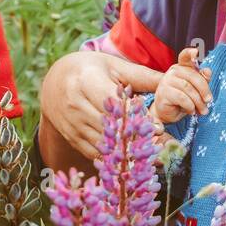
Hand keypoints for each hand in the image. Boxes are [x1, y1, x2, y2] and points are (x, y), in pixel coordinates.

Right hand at [39, 51, 162, 162]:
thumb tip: (172, 81)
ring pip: (103, 144)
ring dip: (126, 152)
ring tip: (149, 156)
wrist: (54, 81)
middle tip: (159, 146)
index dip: (137, 118)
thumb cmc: (90, 70)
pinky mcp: (72, 138)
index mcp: (87, 81)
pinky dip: (113, 158)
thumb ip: (143, 76)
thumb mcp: (114, 66)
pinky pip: (94, 153)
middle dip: (135, 138)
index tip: (158, 128)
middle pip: (110, 127)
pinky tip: (131, 159)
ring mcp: (72, 124)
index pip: (115, 104)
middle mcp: (76, 104)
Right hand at [151, 46, 212, 123]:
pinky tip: (191, 111)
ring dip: (198, 102)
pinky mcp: (163, 93)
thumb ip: (203, 80)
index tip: (196, 51)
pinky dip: (190, 106)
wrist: (168, 112)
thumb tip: (208, 71)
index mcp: (182, 67)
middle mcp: (173, 71)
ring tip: (202, 110)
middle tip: (209, 101)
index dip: (190, 53)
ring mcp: (167, 81)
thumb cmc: (184, 99)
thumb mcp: (196, 89)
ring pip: (188, 89)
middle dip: (204, 90)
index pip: (184, 56)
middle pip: (193, 76)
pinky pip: (182, 98)